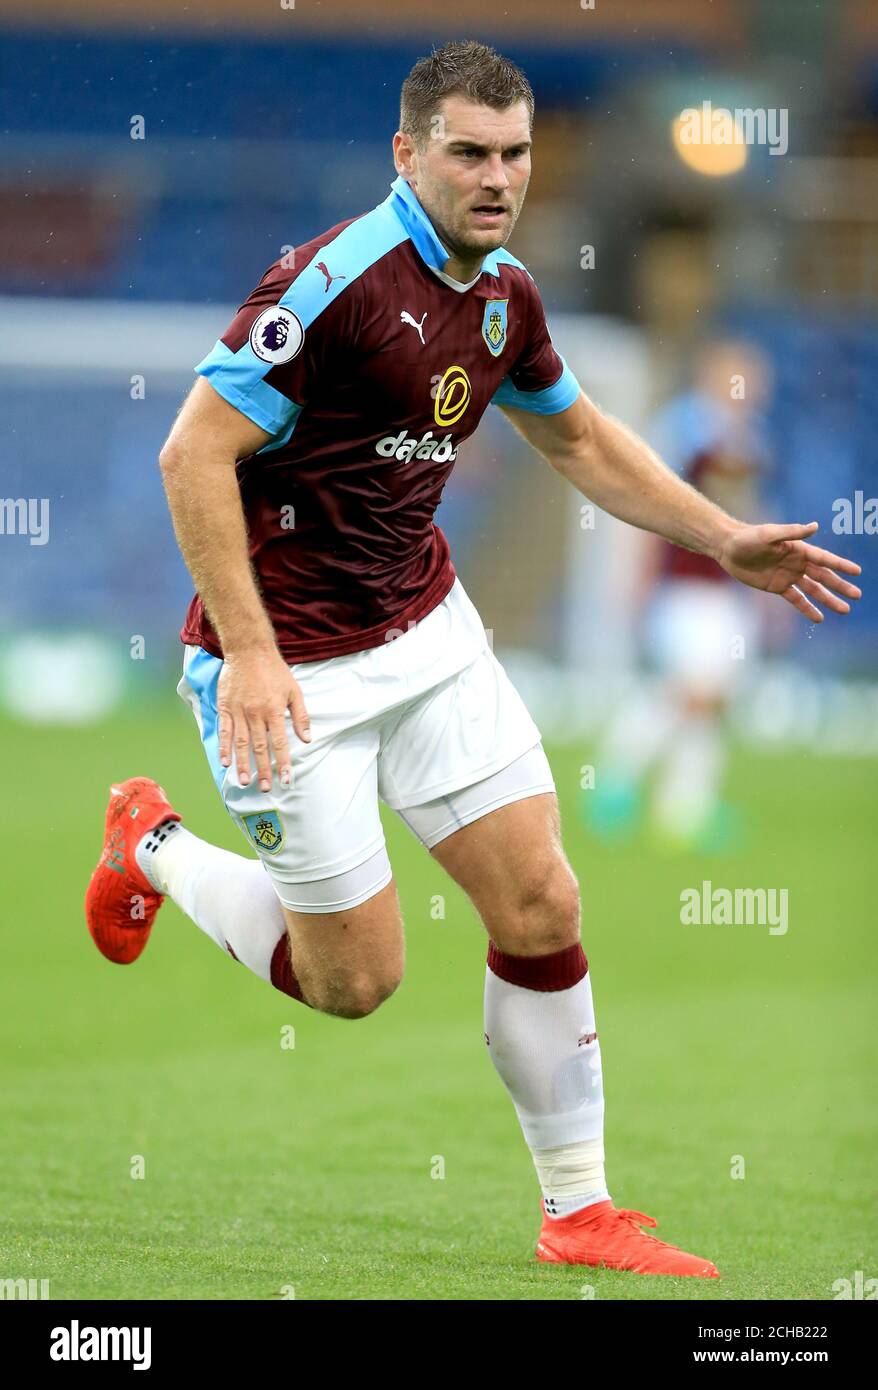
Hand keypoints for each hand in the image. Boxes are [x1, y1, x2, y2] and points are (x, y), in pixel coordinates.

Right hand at [217, 649, 310, 790]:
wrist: (249, 650)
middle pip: (260, 747)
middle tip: (265, 788)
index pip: (280, 742)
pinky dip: (225, 747)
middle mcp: (256, 713)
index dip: (283, 762)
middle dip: (263, 770)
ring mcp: (239, 711)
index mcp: (274, 710)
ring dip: (243, 764)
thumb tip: (307, 739)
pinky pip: (225, 731)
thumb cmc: (274, 671)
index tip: (286, 779)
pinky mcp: (226, 707)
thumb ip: (300, 716)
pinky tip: (225, 762)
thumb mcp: (294, 691)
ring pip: (241, 743)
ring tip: (245, 782)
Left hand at [716, 521, 861, 620]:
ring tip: (844, 610)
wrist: (728, 548)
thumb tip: (815, 526)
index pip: (825, 559)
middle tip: (857, 595)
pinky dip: (807, 608)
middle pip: (824, 577)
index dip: (841, 565)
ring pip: (813, 591)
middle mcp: (797, 563)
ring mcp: (788, 576)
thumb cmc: (748, 537)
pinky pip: (796, 599)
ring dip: (828, 600)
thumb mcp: (769, 534)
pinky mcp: (777, 587)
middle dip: (840, 586)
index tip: (857, 572)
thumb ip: (792, 532)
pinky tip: (819, 618)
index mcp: (799, 550)